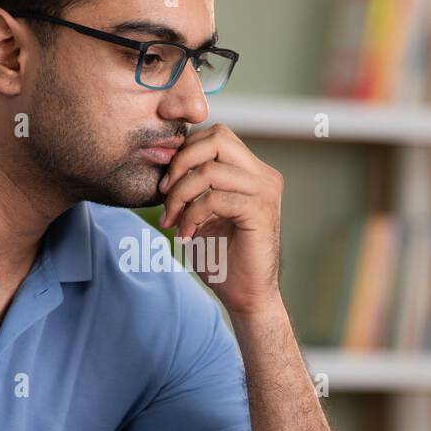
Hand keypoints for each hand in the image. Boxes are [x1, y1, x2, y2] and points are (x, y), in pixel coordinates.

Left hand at [157, 122, 283, 315]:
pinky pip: (215, 199)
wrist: (245, 295)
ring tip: (172, 221)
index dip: (184, 152)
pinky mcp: (261, 211)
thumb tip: (165, 159)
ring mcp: (265, 190)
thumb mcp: (201, 211)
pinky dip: (192, 216)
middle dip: (181, 163)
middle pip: (216, 138)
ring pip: (210, 169)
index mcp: (251, 170)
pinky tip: (186, 235)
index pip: (215, 135)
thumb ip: (192, 183)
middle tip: (165, 194)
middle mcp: (263, 175)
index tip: (165, 185)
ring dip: (181, 195)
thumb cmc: (221, 256)